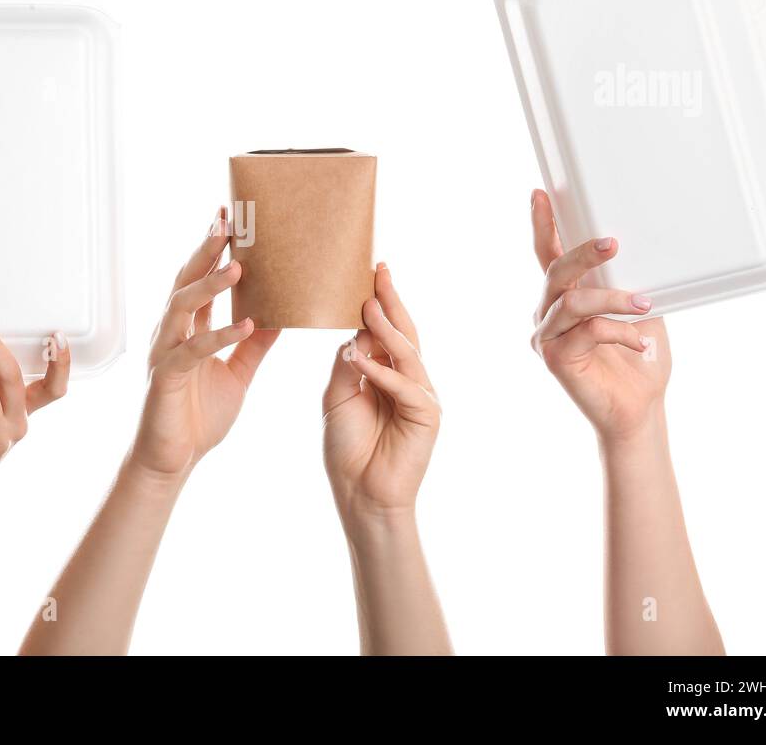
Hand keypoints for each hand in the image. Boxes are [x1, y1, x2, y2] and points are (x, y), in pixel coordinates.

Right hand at [129, 207, 278, 478]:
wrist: (172, 460)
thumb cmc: (198, 417)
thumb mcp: (238, 373)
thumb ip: (254, 344)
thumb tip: (280, 316)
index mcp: (188, 330)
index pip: (198, 280)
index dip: (212, 250)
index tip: (229, 219)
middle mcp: (172, 333)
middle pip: (186, 281)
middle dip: (206, 251)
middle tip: (227, 222)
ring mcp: (165, 352)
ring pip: (183, 306)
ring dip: (210, 284)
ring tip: (238, 266)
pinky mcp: (166, 377)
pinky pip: (192, 349)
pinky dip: (219, 335)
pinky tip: (246, 324)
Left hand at [322, 264, 439, 520]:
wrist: (360, 494)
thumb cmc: (347, 449)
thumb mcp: (337, 397)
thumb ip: (347, 365)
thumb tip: (353, 334)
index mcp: (387, 374)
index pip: (385, 331)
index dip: (379, 303)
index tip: (370, 272)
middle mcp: (408, 380)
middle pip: (403, 333)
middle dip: (391, 302)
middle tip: (379, 271)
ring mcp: (421, 396)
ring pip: (406, 354)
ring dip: (386, 329)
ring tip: (368, 304)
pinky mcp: (428, 414)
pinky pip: (404, 386)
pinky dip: (381, 371)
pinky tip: (361, 358)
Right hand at [529, 190, 668, 441]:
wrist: (638, 409)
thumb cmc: (638, 357)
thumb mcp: (639, 310)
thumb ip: (627, 283)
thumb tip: (643, 250)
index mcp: (565, 297)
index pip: (549, 254)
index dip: (543, 224)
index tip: (541, 193)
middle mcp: (548, 312)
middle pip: (556, 270)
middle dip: (583, 253)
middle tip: (612, 243)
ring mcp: (548, 335)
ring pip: (572, 301)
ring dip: (612, 298)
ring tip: (645, 302)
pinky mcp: (555, 358)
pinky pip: (587, 331)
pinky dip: (619, 332)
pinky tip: (641, 344)